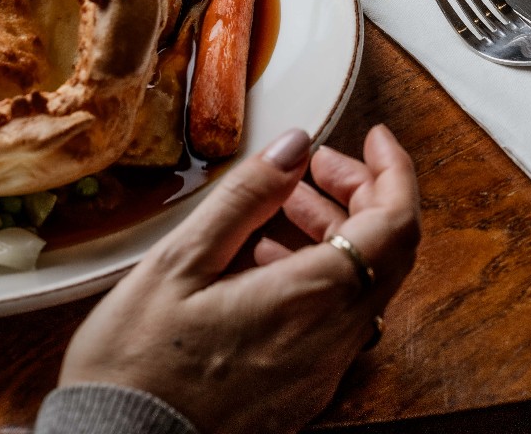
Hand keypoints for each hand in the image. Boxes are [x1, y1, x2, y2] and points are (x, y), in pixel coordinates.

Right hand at [60, 124, 420, 433]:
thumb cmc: (133, 365)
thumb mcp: (179, 262)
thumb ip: (245, 197)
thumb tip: (296, 145)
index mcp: (309, 299)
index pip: (397, 223)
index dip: (394, 170)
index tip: (375, 137)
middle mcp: (331, 341)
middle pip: (386, 253)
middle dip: (361, 195)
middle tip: (314, 168)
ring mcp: (321, 373)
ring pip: (361, 287)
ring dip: (336, 236)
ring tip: (281, 209)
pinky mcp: (302, 393)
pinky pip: (335, 323)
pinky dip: (318, 278)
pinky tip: (266, 263)